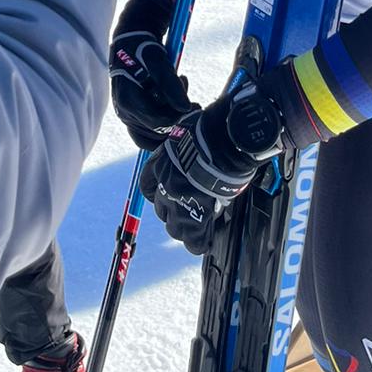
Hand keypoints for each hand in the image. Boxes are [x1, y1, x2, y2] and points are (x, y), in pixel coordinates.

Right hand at [110, 24, 191, 150]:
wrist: (130, 43)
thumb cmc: (145, 51)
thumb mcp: (160, 63)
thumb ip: (172, 86)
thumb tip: (187, 108)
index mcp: (129, 100)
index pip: (160, 122)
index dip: (180, 116)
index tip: (195, 104)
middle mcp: (124, 112)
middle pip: (157, 130)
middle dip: (177, 117)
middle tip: (192, 102)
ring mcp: (126, 115)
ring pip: (153, 133)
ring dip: (171, 119)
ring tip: (179, 97)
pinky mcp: (130, 115)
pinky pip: (149, 130)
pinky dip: (163, 120)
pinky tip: (171, 102)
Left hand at [140, 80, 282, 255]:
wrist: (222, 140)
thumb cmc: (208, 129)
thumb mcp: (186, 134)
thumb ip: (184, 148)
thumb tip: (194, 149)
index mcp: (159, 165)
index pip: (148, 188)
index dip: (159, 194)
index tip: (168, 194)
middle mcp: (164, 185)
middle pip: (161, 210)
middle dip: (172, 212)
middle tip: (188, 209)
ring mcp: (179, 202)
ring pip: (175, 228)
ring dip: (185, 228)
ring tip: (196, 228)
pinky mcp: (197, 216)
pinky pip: (194, 239)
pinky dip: (199, 242)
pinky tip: (205, 242)